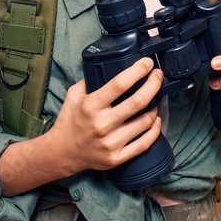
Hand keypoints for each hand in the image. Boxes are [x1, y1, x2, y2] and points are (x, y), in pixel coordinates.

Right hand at [48, 57, 163, 173]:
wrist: (62, 152)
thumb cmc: (69, 121)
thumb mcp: (73, 95)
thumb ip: (90, 80)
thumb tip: (110, 66)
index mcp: (91, 105)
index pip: (119, 84)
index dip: (138, 71)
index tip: (147, 63)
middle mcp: (102, 124)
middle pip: (138, 101)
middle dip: (153, 85)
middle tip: (158, 76)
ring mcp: (111, 143)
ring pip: (145, 122)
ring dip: (155, 107)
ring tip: (155, 99)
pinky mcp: (117, 158)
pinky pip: (144, 143)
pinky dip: (155, 130)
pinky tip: (156, 120)